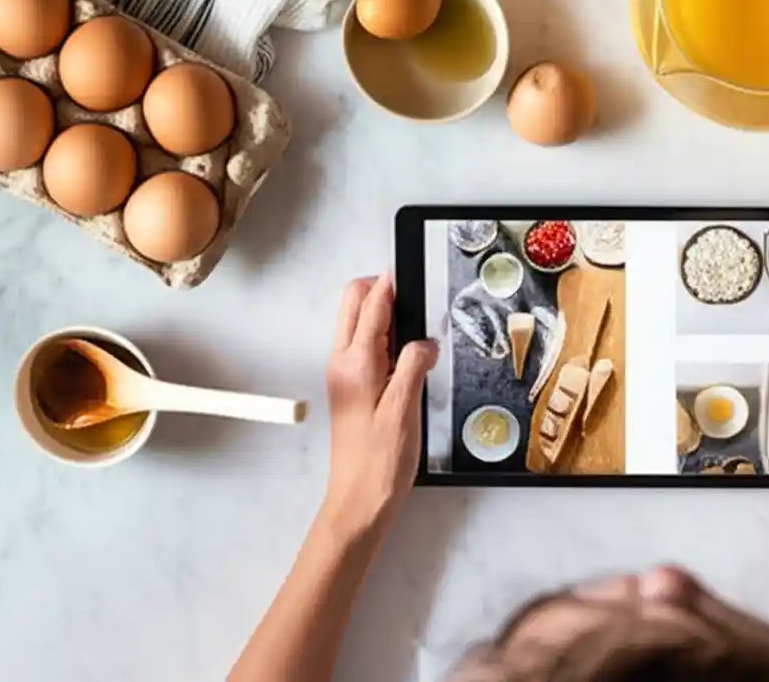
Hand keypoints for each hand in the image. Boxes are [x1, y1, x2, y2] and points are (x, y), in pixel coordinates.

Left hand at [322, 274, 437, 542]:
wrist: (358, 501)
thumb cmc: (380, 462)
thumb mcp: (405, 410)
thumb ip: (414, 367)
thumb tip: (426, 342)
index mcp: (355, 363)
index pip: (372, 306)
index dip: (391, 283)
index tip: (411, 267)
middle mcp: (342, 363)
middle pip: (354, 304)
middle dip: (380, 290)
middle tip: (417, 298)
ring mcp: (344, 375)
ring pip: (357, 323)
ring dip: (383, 314)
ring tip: (419, 327)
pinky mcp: (351, 388)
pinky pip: (363, 346)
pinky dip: (384, 338)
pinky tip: (409, 355)